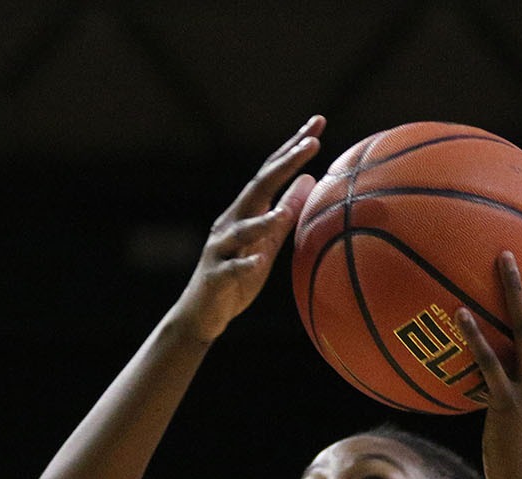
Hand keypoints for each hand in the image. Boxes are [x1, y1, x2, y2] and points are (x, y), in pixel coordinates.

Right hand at [173, 115, 324, 343]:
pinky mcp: (216, 276)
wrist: (204, 313)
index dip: (293, 148)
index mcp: (247, 211)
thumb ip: (286, 212)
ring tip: (284, 212)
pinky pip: (231, 269)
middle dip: (284, 164)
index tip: (317, 123)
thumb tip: (310, 179)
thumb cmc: (239, 276)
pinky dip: (243, 264)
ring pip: (241, 229)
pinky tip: (256, 262)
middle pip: (258, 187)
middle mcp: (231, 222)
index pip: (271, 172)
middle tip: (312, 143)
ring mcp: (221, 248)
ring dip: (263, 219)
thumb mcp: (267, 241)